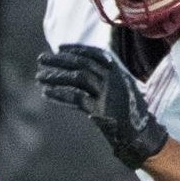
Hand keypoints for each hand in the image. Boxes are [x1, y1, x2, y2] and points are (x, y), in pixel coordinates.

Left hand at [36, 44, 168, 168]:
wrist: (140, 133)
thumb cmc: (128, 112)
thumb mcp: (120, 88)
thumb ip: (104, 77)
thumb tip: (78, 68)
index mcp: (118, 71)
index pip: (94, 53)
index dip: (76, 49)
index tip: (59, 47)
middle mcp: (113, 78)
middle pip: (82, 63)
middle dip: (59, 60)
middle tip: (41, 58)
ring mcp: (107, 92)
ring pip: (77, 77)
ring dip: (56, 76)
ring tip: (39, 77)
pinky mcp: (101, 108)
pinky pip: (76, 98)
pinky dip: (60, 94)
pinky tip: (46, 93)